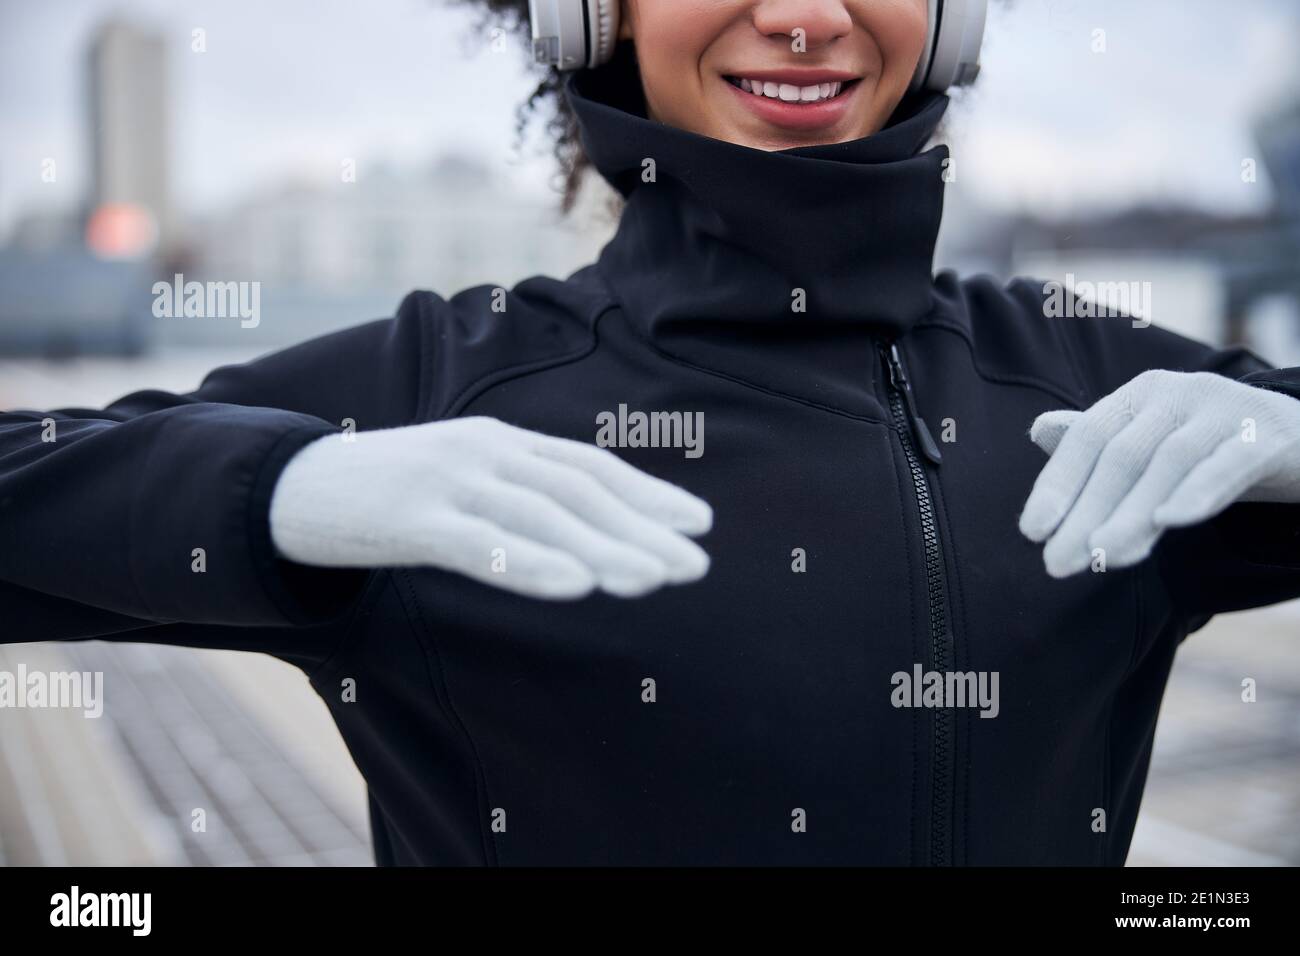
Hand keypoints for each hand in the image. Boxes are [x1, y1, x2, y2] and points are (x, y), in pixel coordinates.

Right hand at [269, 416, 711, 599]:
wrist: (292, 485)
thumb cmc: (389, 493)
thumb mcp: (461, 484)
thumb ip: (516, 499)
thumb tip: (585, 536)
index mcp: (500, 442)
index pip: (588, 467)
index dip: (647, 494)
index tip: (699, 524)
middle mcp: (484, 451)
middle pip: (578, 493)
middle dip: (643, 529)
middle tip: (697, 565)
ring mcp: (446, 479)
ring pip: (540, 516)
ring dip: (603, 549)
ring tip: (654, 579)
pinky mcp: (408, 516)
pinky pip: (480, 544)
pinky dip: (532, 564)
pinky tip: (576, 587)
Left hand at [1018, 369, 1299, 577]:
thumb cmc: (1213, 448)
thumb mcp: (1153, 445)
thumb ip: (1099, 444)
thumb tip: (1038, 430)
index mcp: (1141, 396)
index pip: (1087, 438)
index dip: (1056, 483)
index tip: (1031, 532)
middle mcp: (1178, 393)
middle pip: (1122, 456)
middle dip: (1086, 513)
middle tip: (1058, 563)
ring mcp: (1225, 409)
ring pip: (1168, 463)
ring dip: (1131, 514)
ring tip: (1102, 557)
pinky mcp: (1268, 433)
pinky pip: (1229, 463)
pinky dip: (1197, 490)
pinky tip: (1169, 522)